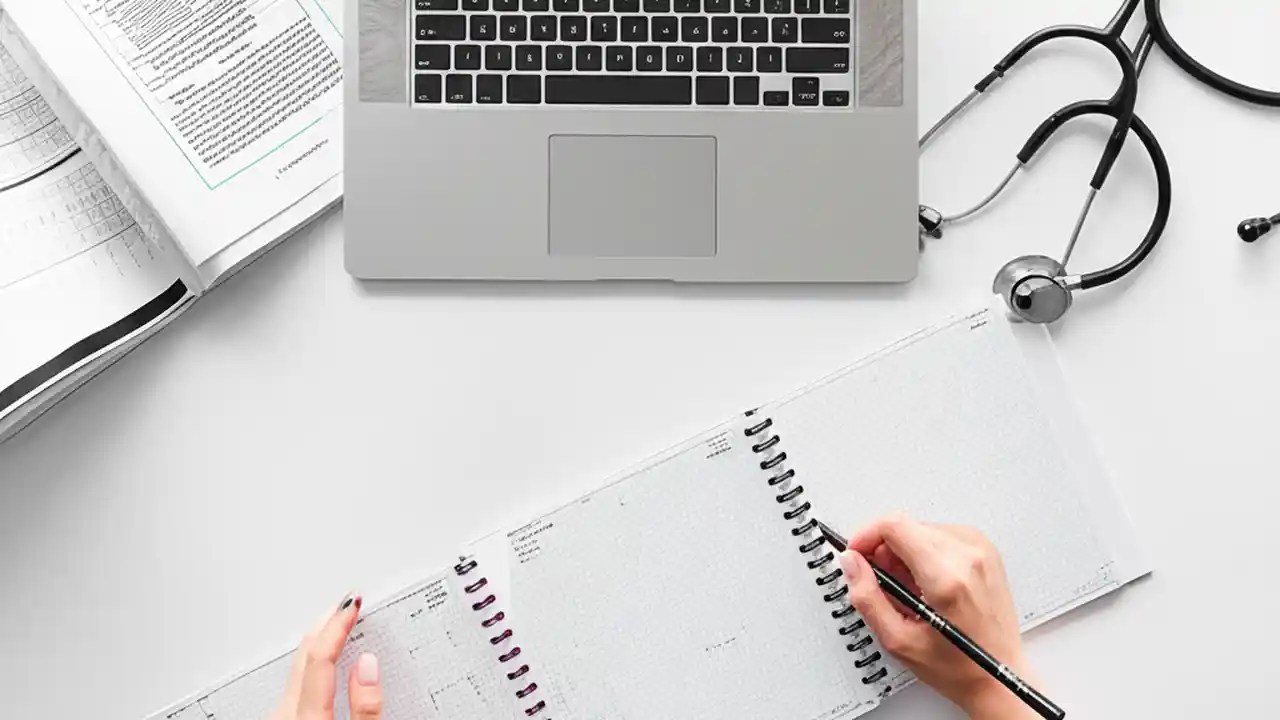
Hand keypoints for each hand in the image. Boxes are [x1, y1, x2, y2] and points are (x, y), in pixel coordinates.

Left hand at [272, 594, 382, 719]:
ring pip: (297, 666)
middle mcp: (286, 713)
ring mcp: (279, 717)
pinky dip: (310, 660)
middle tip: (346, 601)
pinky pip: (294, 680)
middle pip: (304, 655)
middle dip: (327, 623)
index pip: (321, 656)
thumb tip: (368, 665)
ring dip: (317, 640)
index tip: (353, 602)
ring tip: (335, 621)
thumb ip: (366, 709)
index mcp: (308, 716)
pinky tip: (319, 654)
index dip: (339, 623)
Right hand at [839, 517, 1039, 719]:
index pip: (894, 526)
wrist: (999, 677)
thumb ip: (868, 598)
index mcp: (947, 578)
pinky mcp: (987, 552)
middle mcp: (968, 557)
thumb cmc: (959, 667)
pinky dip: (926, 553)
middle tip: (884, 581)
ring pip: (922, 529)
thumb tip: (852, 565)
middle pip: (907, 525)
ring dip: (906, 552)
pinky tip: (927, 582)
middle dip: (885, 549)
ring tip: (909, 588)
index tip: (858, 553)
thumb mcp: (899, 641)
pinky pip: (942, 535)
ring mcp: (981, 551)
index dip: (866, 535)